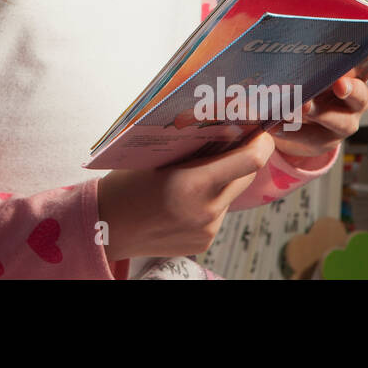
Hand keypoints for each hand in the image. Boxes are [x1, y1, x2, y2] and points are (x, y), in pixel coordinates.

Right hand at [98, 130, 275, 260]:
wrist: (105, 228)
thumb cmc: (124, 185)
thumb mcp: (154, 157)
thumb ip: (191, 146)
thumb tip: (224, 124)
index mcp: (193, 184)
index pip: (250, 161)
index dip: (261, 142)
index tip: (260, 131)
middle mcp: (206, 211)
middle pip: (246, 176)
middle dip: (243, 157)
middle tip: (232, 141)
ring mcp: (207, 230)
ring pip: (230, 195)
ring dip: (222, 180)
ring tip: (192, 175)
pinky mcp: (203, 242)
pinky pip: (217, 214)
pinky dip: (208, 201)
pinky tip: (183, 199)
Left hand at [269, 23, 367, 168]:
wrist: (290, 123)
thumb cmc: (306, 81)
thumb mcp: (313, 62)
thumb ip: (316, 47)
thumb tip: (305, 20)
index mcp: (358, 74)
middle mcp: (356, 100)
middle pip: (361, 95)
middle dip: (351, 89)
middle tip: (340, 83)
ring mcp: (342, 123)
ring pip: (336, 120)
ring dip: (317, 111)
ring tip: (299, 105)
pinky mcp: (322, 143)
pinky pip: (308, 137)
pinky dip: (290, 130)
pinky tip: (274, 124)